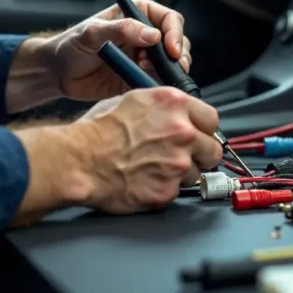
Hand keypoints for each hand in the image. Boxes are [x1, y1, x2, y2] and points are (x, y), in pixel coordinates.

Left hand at [43, 0, 192, 100]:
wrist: (57, 74)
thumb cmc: (70, 46)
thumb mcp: (92, 32)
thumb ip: (121, 29)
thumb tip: (152, 35)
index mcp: (136, 16)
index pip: (169, 20)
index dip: (175, 34)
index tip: (171, 49)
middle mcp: (145, 36)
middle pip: (178, 42)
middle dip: (177, 56)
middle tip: (166, 66)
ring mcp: (145, 59)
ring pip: (173, 64)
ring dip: (168, 71)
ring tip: (146, 72)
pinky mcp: (141, 78)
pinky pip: (160, 82)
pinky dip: (160, 85)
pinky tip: (145, 83)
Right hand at [76, 87, 221, 212]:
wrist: (79, 160)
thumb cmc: (98, 131)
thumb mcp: (134, 100)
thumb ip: (165, 108)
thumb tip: (179, 115)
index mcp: (175, 104)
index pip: (212, 119)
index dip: (204, 129)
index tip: (198, 135)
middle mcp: (182, 132)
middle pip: (213, 149)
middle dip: (200, 155)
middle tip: (181, 157)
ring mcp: (178, 162)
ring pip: (196, 173)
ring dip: (180, 174)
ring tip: (154, 169)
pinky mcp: (168, 189)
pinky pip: (177, 192)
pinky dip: (164, 190)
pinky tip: (145, 181)